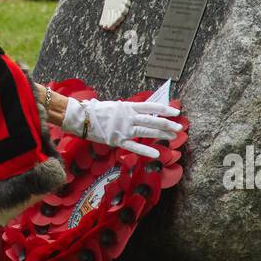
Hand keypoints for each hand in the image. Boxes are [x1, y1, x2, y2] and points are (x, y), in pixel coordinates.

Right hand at [60, 98, 181, 158]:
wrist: (81, 117)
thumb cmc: (96, 110)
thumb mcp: (115, 106)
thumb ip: (127, 110)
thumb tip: (138, 112)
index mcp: (128, 106)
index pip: (151, 107)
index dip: (165, 109)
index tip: (176, 112)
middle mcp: (129, 117)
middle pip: (152, 120)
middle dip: (167, 124)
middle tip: (179, 127)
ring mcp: (124, 129)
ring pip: (147, 132)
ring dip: (161, 135)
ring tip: (173, 137)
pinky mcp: (118, 140)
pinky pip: (134, 146)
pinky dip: (146, 150)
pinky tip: (157, 154)